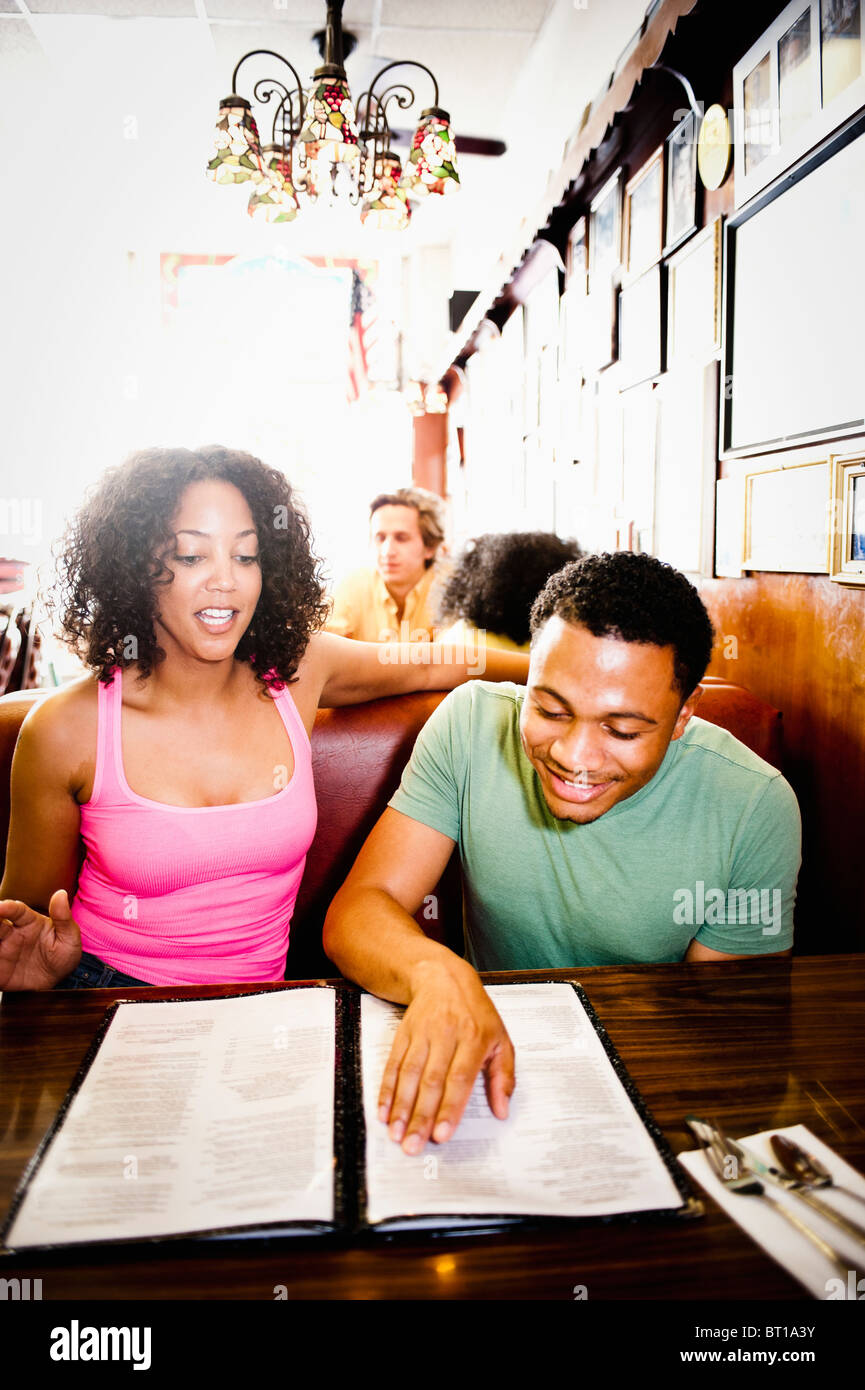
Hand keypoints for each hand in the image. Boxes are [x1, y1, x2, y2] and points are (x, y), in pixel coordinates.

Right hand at [0, 891, 81, 989]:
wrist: (57, 983)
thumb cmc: (64, 956)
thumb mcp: (69, 938)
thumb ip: (63, 917)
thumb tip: (61, 893)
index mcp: (29, 922)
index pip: (16, 910)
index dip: (8, 907)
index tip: (1, 906)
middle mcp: (12, 933)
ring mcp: (3, 949)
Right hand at [378, 960, 514, 1153]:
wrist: (444, 977)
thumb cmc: (476, 1013)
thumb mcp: (501, 1039)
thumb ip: (503, 1077)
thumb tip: (502, 1110)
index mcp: (474, 1038)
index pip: (459, 1078)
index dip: (449, 1108)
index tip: (441, 1135)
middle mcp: (446, 1035)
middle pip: (431, 1081)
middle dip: (420, 1116)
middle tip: (413, 1145)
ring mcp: (421, 1034)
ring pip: (409, 1074)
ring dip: (400, 1107)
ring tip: (396, 1134)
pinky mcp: (403, 1034)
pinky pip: (393, 1064)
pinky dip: (387, 1089)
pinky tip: (384, 1110)